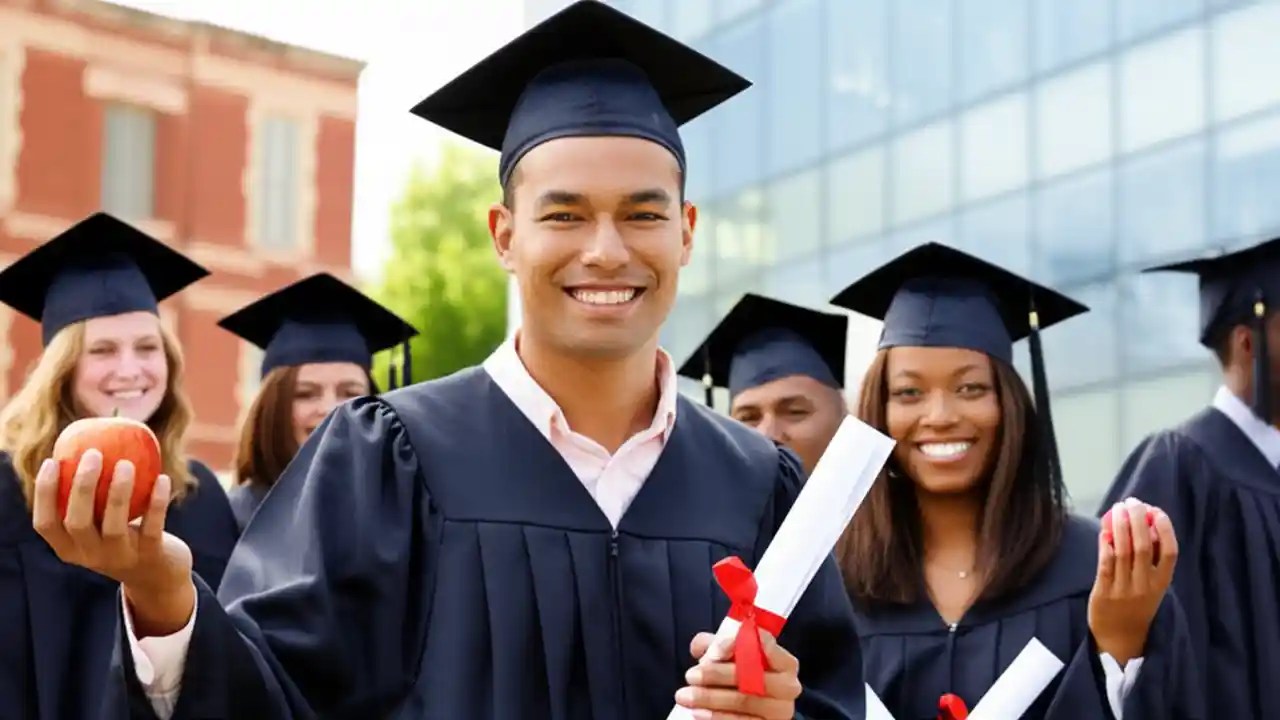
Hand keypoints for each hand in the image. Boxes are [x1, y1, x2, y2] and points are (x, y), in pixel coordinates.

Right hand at [32, 449, 195, 636]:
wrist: (158, 576)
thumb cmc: (123, 537)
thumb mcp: (98, 525)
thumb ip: (88, 498)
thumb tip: (84, 445)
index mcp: (69, 548)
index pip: (45, 524)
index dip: (44, 493)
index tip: (52, 461)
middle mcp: (90, 556)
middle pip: (77, 522)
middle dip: (82, 486)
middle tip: (92, 454)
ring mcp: (120, 559)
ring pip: (114, 525)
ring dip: (119, 492)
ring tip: (126, 463)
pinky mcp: (150, 556)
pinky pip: (153, 526)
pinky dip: (157, 501)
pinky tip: (162, 478)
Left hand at [673, 630, 800, 719]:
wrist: (756, 708)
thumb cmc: (743, 675)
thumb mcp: (732, 656)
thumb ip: (715, 645)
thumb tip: (701, 648)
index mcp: (785, 662)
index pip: (765, 644)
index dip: (738, 643)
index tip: (713, 650)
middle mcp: (788, 686)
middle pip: (752, 676)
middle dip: (717, 674)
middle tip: (690, 675)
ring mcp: (780, 711)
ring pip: (744, 701)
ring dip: (710, 698)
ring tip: (685, 696)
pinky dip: (717, 717)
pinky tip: (697, 713)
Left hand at [1088, 496, 1177, 664]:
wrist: (1121, 639)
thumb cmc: (1137, 606)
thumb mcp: (1152, 586)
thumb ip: (1151, 561)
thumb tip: (1146, 525)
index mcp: (1162, 582)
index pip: (1170, 552)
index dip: (1165, 529)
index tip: (1156, 511)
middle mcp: (1145, 585)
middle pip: (1144, 546)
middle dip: (1138, 520)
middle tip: (1132, 502)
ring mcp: (1125, 589)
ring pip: (1124, 552)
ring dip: (1119, 527)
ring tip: (1115, 509)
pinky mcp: (1104, 593)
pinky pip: (1105, 566)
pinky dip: (1105, 547)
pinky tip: (1104, 532)